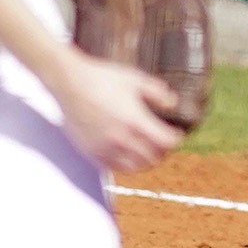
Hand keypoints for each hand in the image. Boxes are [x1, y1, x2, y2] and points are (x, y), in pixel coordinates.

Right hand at [51, 52, 183, 172]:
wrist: (70, 83)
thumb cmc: (103, 79)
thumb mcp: (136, 80)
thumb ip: (158, 93)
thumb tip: (173, 104)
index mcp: (135, 121)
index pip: (166, 143)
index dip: (175, 140)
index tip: (176, 134)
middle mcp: (121, 138)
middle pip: (153, 158)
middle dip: (163, 151)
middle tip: (164, 143)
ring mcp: (105, 148)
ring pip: (135, 167)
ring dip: (146, 160)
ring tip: (149, 150)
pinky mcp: (91, 152)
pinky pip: (115, 168)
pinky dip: (127, 164)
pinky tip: (129, 153)